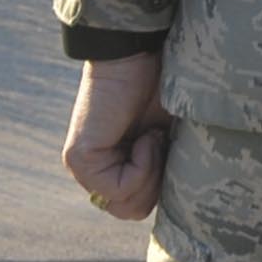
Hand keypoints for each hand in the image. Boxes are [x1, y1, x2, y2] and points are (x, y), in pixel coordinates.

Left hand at [64, 53, 171, 221]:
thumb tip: (182, 202)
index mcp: (115, 166)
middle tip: (161, 140)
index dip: (161, 182)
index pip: (137, 205)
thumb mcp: (170, 138)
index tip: (168, 143)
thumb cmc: (164, 85)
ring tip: (152, 135)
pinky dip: (143, 164)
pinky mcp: (79, 159)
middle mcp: (96, 170)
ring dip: (151, 173)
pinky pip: (119, 188)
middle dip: (157, 182)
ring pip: (126, 206)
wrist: (143, 50)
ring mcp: (84, 168)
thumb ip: (165, 169)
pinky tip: (145, 135)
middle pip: (132, 211)